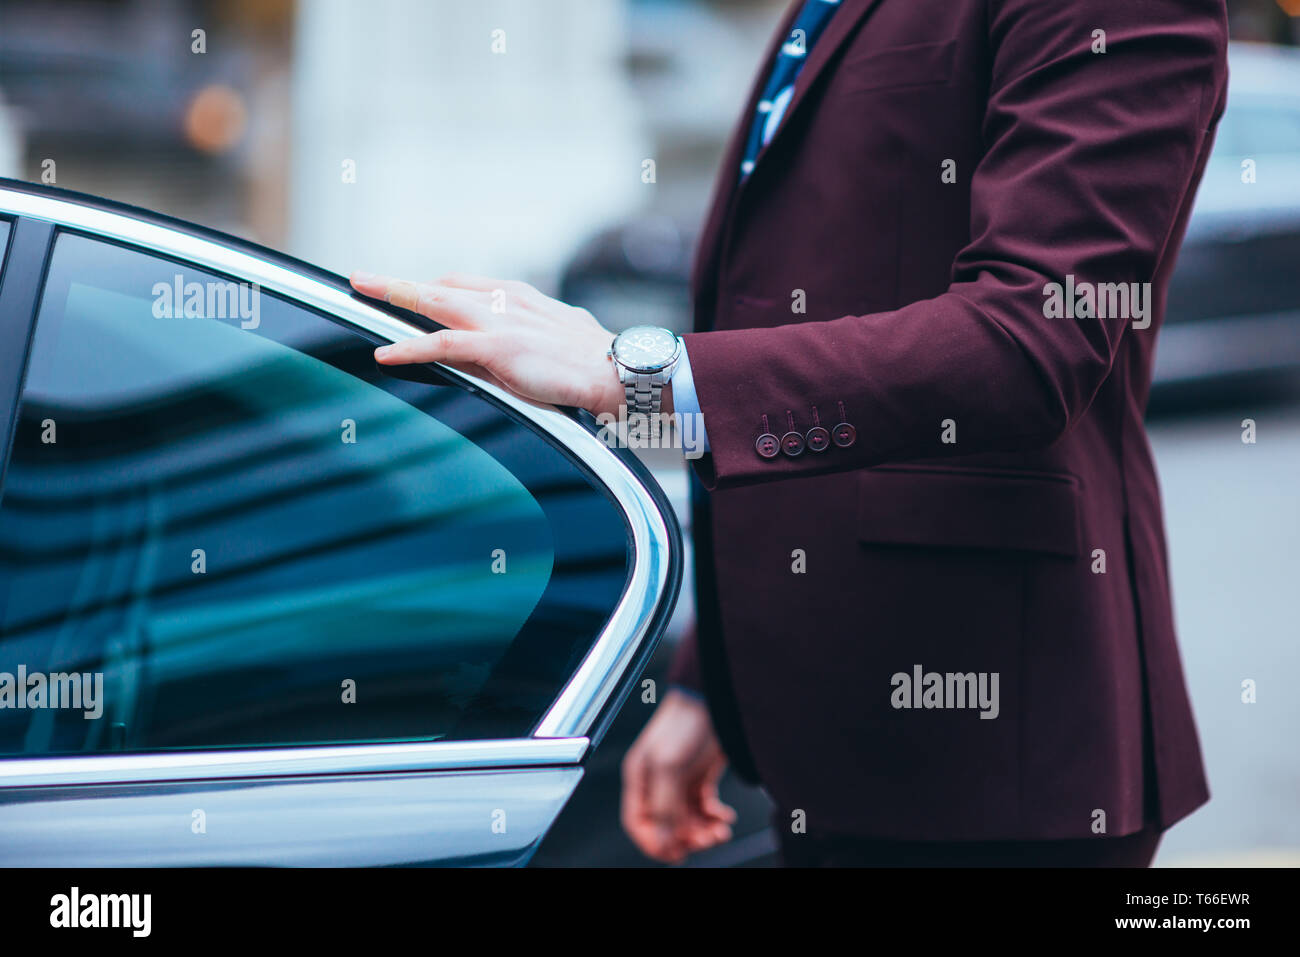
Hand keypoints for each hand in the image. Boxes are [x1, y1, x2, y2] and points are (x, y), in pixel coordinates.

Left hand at [349, 271, 625, 417]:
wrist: (616, 369)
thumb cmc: (597, 360)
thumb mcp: (561, 335)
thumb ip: (535, 335)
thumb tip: (527, 346)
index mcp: (520, 297)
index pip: (464, 285)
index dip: (432, 287)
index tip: (411, 289)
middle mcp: (504, 300)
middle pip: (439, 285)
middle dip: (398, 282)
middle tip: (363, 278)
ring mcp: (497, 321)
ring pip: (432, 303)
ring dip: (393, 296)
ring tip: (362, 293)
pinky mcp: (494, 347)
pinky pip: (440, 344)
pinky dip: (408, 348)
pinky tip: (385, 353)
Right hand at [621, 689, 735, 862]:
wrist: (716, 698)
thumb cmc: (687, 721)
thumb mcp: (670, 766)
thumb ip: (664, 805)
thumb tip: (663, 840)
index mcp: (640, 778)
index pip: (638, 823)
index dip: (655, 842)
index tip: (677, 853)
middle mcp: (658, 782)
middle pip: (667, 826)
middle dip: (687, 837)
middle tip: (707, 839)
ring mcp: (680, 780)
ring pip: (687, 820)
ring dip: (704, 830)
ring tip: (720, 830)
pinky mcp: (701, 777)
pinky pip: (704, 809)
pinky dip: (714, 817)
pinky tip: (724, 816)